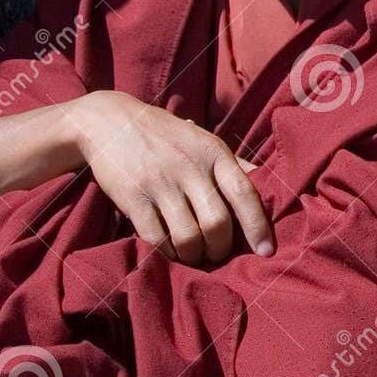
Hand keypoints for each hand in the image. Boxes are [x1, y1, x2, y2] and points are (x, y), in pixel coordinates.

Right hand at [72, 91, 273, 264]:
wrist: (110, 121)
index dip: (258, 227)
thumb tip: (266, 181)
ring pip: (188, 237)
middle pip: (217, 223)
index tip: (265, 251)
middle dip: (220, 249)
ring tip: (194, 255)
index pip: (245, 194)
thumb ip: (232, 163)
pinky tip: (170, 250)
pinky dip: (167, 252)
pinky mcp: (133, 197)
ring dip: (194, 255)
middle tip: (216, 254)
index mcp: (214, 153)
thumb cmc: (166, 135)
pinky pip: (157, 238)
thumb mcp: (203, 139)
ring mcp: (160, 182)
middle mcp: (190, 167)